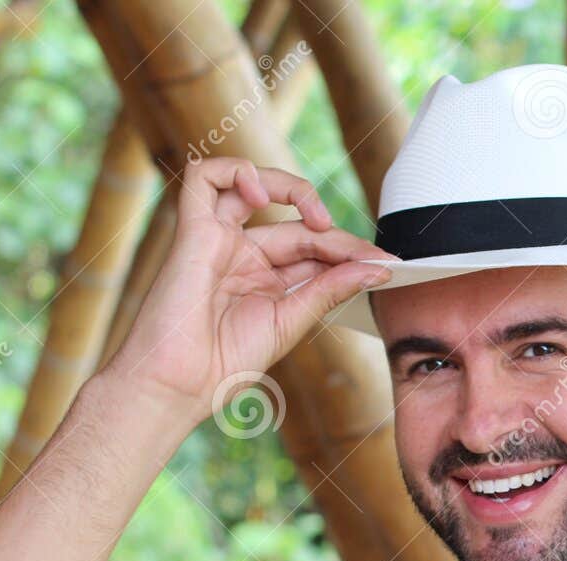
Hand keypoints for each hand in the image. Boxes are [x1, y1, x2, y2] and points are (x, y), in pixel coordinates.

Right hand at [105, 156, 394, 413]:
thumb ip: (330, 288)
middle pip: (297, 223)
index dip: (350, 251)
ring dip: (291, 188)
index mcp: (266, 279)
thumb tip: (378, 267)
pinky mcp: (191, 230)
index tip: (387, 265)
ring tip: (317, 218)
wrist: (179, 384)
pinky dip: (236, 172)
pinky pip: (204, 177)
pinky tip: (262, 197)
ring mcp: (217, 240)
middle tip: (367, 255)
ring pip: (253, 185)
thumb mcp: (292, 321)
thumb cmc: (226, 362)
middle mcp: (242, 255)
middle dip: (336, 235)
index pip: (315, 249)